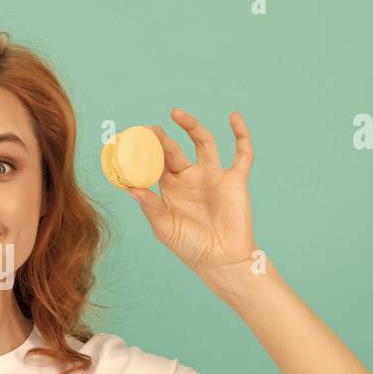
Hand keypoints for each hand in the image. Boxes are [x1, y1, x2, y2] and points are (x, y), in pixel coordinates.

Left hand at [129, 108, 258, 279]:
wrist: (222, 260)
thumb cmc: (190, 248)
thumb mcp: (164, 228)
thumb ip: (149, 206)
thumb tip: (131, 188)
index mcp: (171, 189)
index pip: (155, 163)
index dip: (144, 152)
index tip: (130, 140)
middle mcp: (191, 178)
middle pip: (175, 150)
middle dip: (162, 138)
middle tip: (149, 128)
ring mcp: (213, 176)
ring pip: (203, 142)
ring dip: (191, 126)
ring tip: (176, 113)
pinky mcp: (235, 179)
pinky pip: (242, 153)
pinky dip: (241, 134)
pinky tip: (234, 116)